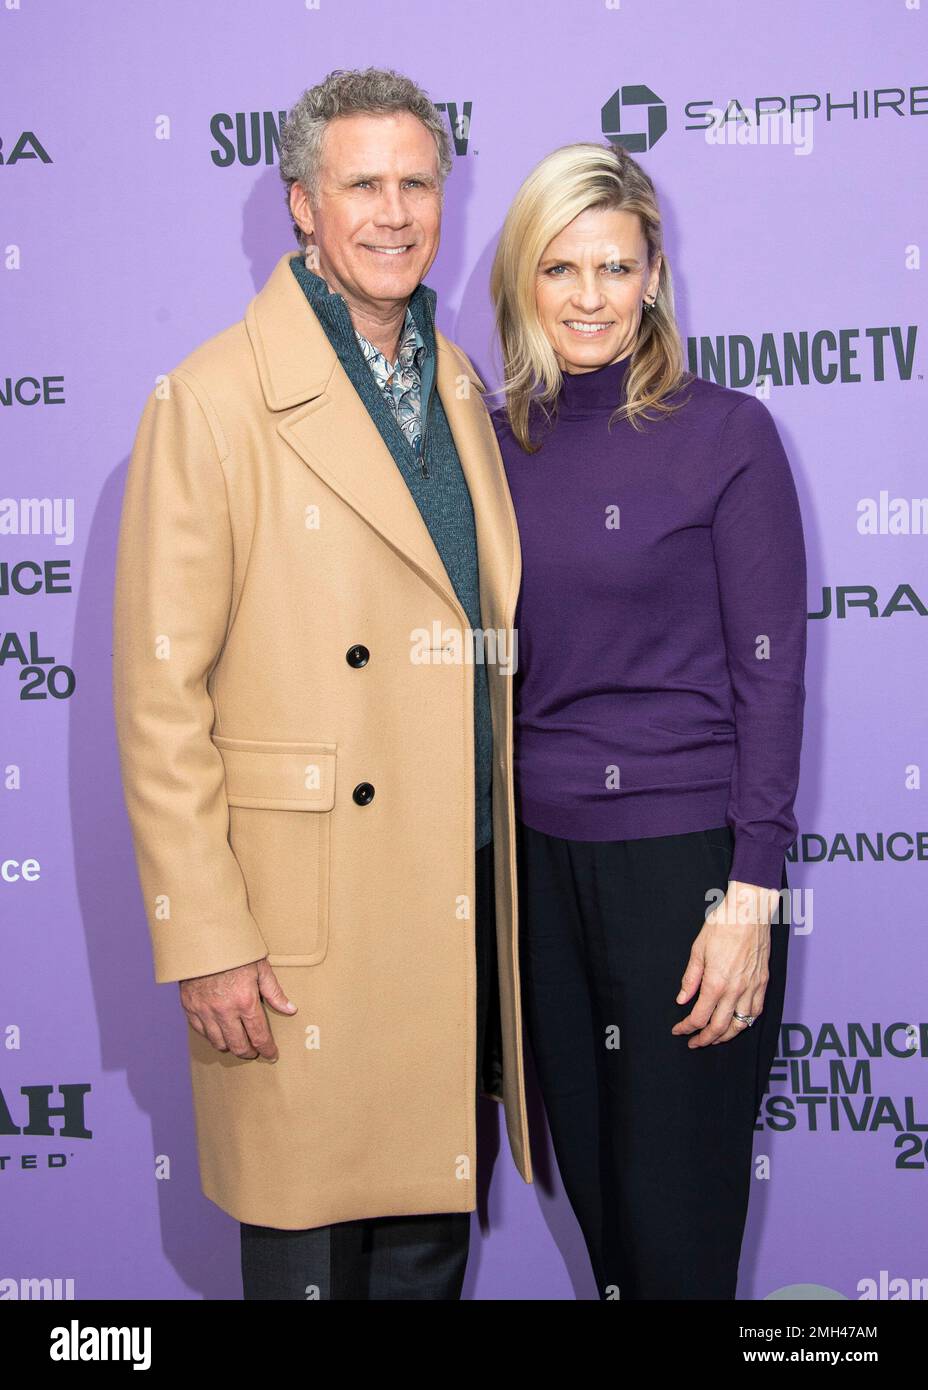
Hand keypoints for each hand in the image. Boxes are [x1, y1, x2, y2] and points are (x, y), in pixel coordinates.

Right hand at [179, 958, 296, 1060]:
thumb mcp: (261, 968)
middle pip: (238, 1045)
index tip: (271, 1054)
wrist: (203, 939)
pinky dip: (212, 1036)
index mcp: (245, 1001)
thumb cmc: (235, 952)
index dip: (267, 1049)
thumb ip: (274, 992)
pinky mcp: (190, 1007)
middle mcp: (224, 1011)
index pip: (259, 1036)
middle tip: (254, 1052)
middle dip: (249, 1052)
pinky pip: (201, 1032)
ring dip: (230, 1046)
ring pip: (218, 1042)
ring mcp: (205, 1011)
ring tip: (237, 1043)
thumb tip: (291, 1010)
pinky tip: (219, 1032)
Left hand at [672, 879, 779, 1047]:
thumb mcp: (698, 949)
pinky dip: (747, 1022)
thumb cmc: (723, 924)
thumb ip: (691, 978)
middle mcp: (736, 990)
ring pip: (741, 1024)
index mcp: (716, 983)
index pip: (699, 1017)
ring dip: (726, 1035)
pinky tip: (739, 1022)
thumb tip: (682, 999)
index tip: (679, 1030)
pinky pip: (757, 1011)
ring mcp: (752, 987)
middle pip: (720, 1027)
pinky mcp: (763, 982)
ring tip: (715, 1037)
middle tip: (694, 1042)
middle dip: (705, 1039)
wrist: (749, 911)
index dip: (687, 1028)